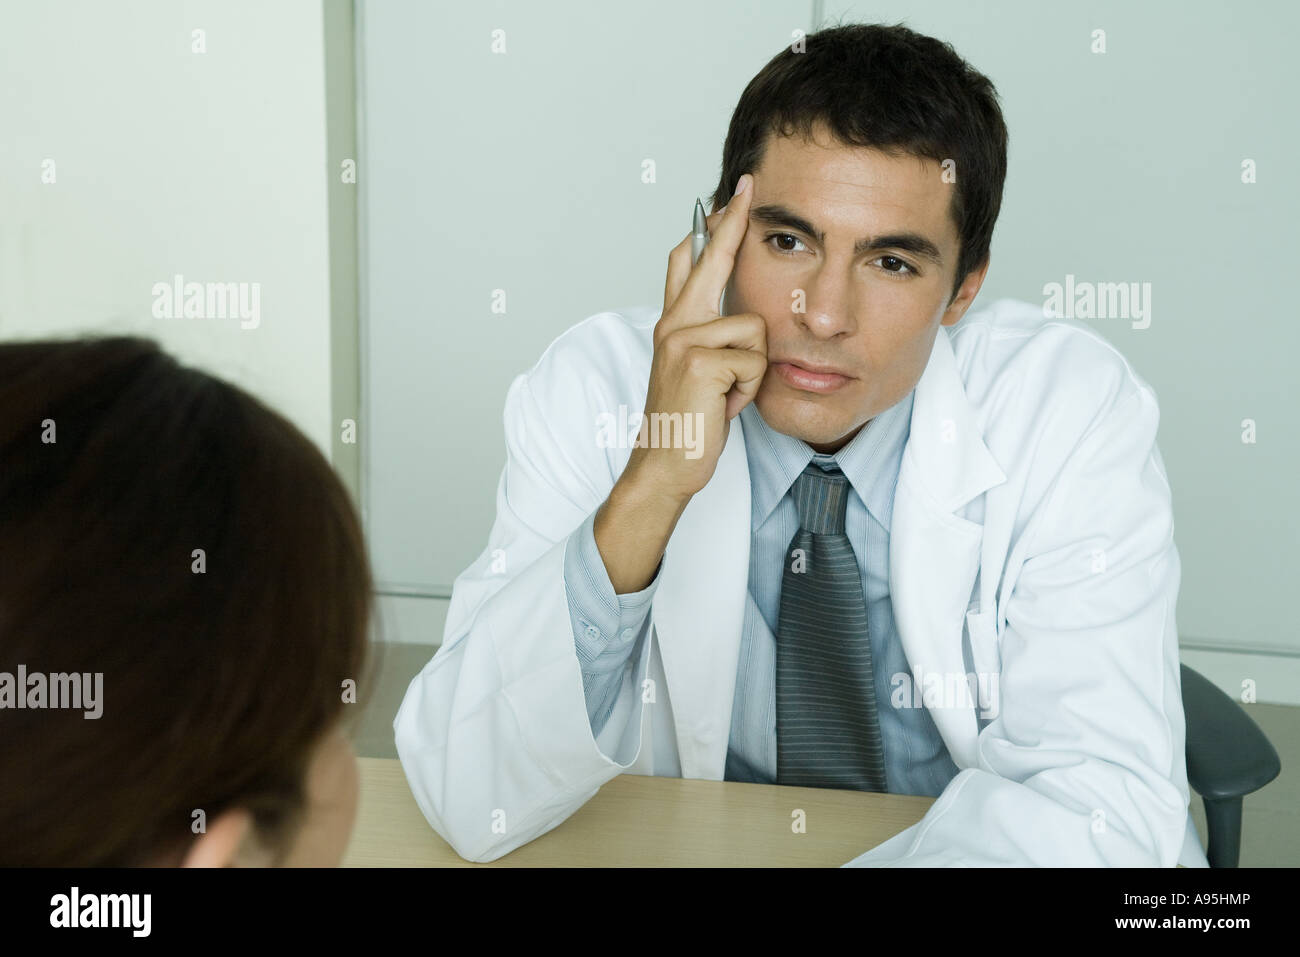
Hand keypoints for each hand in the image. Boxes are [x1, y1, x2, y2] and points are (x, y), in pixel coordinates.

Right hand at [622, 172, 766, 504]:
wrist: (665, 464)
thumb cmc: (688, 422)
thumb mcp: (698, 372)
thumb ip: (707, 337)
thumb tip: (732, 314)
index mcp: (674, 324)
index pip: (687, 263)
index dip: (706, 230)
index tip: (723, 197)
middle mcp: (673, 324)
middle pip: (711, 261)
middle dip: (731, 223)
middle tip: (747, 185)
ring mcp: (682, 340)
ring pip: (753, 330)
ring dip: (751, 371)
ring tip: (725, 394)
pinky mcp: (698, 361)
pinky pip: (754, 361)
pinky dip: (747, 390)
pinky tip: (723, 405)